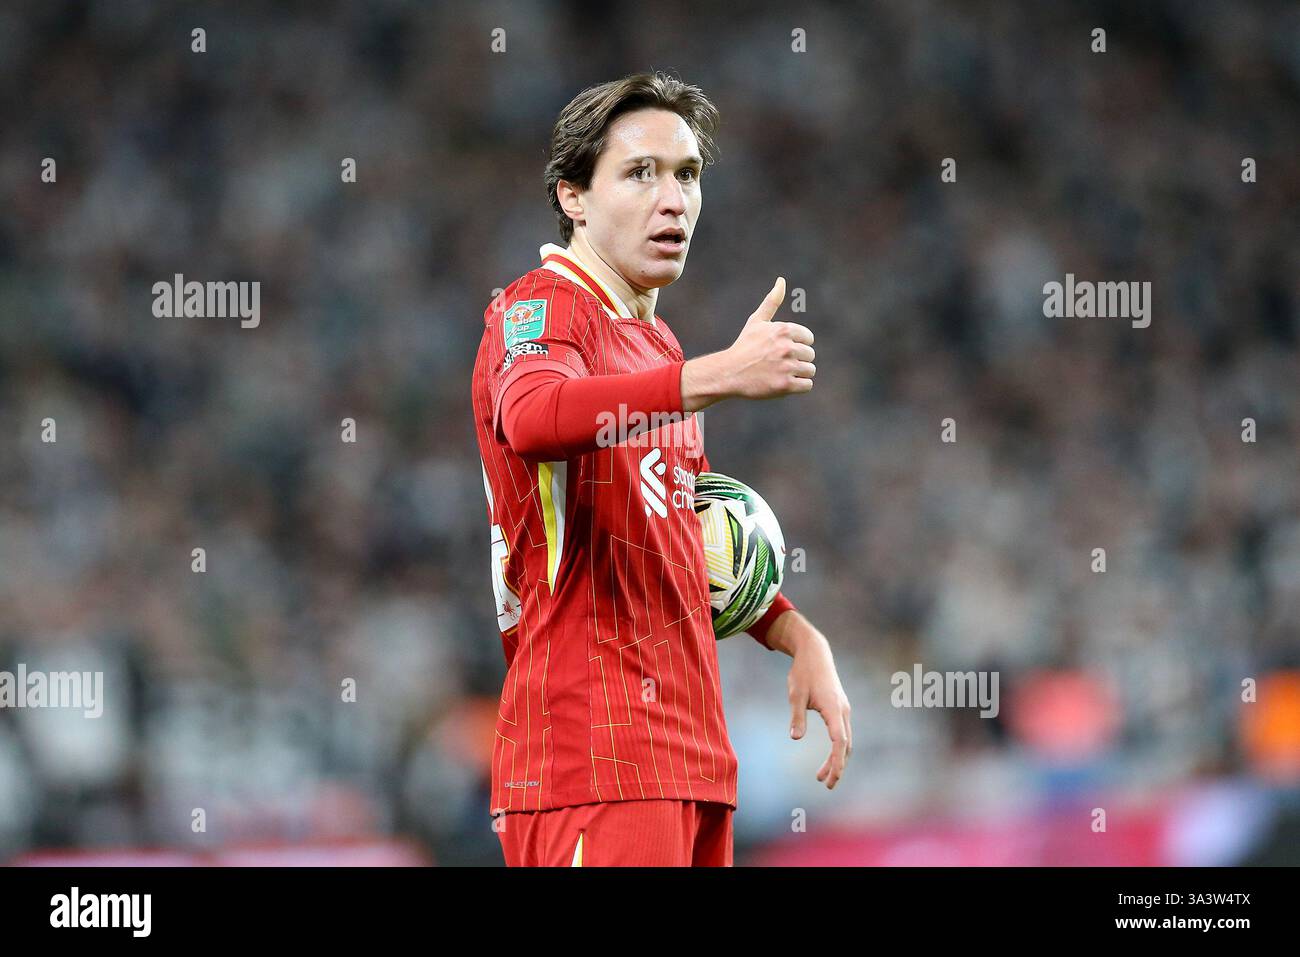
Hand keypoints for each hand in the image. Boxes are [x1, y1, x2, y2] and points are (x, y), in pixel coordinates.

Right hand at [680, 278, 815, 412]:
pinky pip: (807, 385)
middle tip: (777, 364)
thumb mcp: (756, 321)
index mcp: (783, 330)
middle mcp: (787, 347)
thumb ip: (772, 301)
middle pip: (810, 355)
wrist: (728, 373)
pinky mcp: (785, 385)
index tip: (780, 350)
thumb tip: (781, 280)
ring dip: (798, 374)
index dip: (797, 345)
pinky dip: (798, 386)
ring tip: (779, 373)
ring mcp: (786, 367)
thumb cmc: (744, 347)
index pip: (809, 339)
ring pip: (810, 370)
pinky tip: (782, 383)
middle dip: (797, 360)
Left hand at [768, 611, 851, 789]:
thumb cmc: (803, 673)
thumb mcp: (795, 694)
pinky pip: (843, 733)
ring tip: (821, 776)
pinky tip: (829, 757)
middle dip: (837, 766)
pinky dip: (838, 748)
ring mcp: (844, 710)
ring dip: (837, 759)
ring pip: (846, 741)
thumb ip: (797, 716)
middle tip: (826, 785)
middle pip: (845, 746)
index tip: (831, 779)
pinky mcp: (840, 708)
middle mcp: (843, 711)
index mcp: (833, 709)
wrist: (814, 653)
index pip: (839, 742)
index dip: (837, 762)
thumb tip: (795, 738)